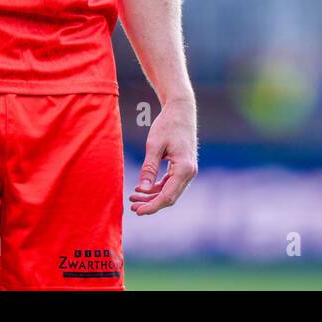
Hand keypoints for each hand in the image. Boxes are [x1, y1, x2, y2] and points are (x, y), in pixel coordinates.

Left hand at [130, 96, 196, 215]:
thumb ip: (149, 169)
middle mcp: (189, 172)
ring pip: (170, 191)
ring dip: (153, 196)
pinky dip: (157, 187)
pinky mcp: (183, 167)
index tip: (137, 211)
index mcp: (184, 168)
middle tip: (132, 206)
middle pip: (169, 197)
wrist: (180, 110)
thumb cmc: (167, 125)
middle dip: (150, 203)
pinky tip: (142, 188)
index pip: (167, 196)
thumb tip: (142, 190)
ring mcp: (188, 170)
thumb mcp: (154, 146)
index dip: (152, 206)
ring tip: (133, 197)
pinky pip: (170, 183)